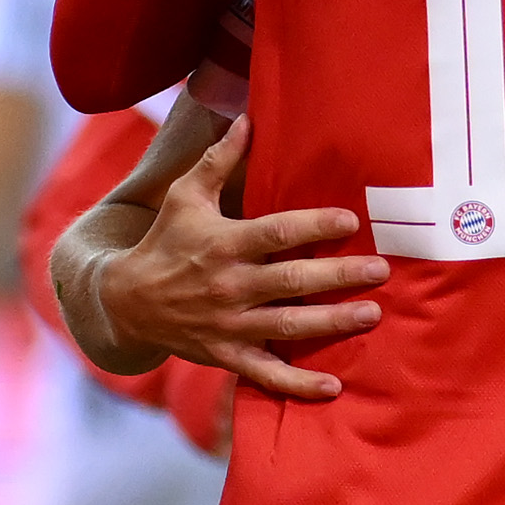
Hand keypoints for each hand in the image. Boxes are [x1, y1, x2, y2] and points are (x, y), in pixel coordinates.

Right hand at [58, 116, 388, 400]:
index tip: (350, 219)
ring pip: (287, 326)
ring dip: (331, 323)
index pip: (274, 233)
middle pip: (290, 281)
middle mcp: (228, 286)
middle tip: (379, 270)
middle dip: (337, 276)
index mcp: (222, 244)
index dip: (312, 225)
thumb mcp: (185, 196)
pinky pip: (266, 373)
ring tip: (371, 314)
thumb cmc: (165, 240)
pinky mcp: (226, 355)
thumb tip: (248, 117)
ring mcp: (228, 324)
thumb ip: (219, 159)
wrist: (125, 301)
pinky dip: (298, 385)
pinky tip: (334, 388)